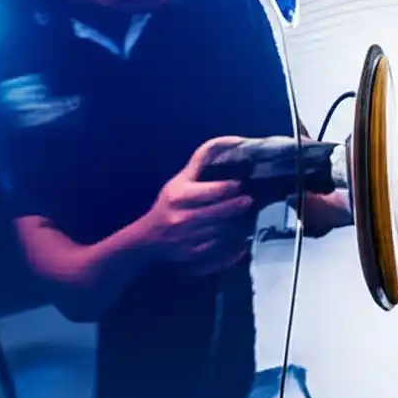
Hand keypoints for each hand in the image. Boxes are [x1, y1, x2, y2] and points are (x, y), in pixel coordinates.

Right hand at [143, 136, 256, 274]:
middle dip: (237, 206)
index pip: (212, 192)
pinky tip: (240, 238)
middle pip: (220, 213)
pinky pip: (220, 249)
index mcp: (180, 197)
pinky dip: (232, 244)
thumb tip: (225, 142)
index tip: (238, 185)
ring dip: (237, 224)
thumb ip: (200, 162)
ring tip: (247, 216)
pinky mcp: (194, 255)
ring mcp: (189, 239)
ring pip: (222, 231)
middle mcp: (184, 218)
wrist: (148, 238)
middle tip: (249, 200)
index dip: (229, 188)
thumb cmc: (168, 204)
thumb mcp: (179, 181)